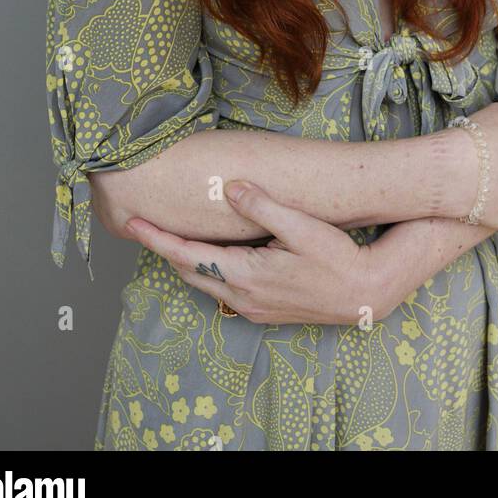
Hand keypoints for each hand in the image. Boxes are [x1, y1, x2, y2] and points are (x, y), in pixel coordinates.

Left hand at [124, 181, 387, 324]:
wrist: (366, 293)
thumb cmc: (337, 257)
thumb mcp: (301, 226)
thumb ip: (263, 206)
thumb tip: (230, 186)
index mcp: (245, 275)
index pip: (187, 256)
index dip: (157, 239)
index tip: (132, 225)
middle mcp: (242, 297)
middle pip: (189, 272)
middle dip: (164, 249)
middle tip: (141, 227)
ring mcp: (252, 308)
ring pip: (205, 282)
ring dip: (184, 260)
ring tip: (167, 237)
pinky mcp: (263, 310)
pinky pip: (221, 290)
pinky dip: (206, 270)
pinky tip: (208, 255)